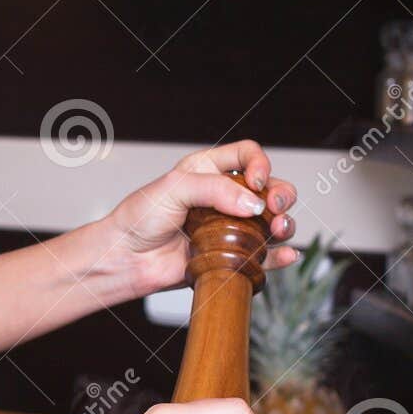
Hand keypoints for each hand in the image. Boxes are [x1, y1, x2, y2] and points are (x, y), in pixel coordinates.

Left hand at [94, 139, 297, 299]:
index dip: (260, 164)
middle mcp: (224, 196)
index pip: (248, 155)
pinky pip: (265, 256)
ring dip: (284, 224)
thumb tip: (253, 202)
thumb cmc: (140, 218)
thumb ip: (214, 190)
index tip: (255, 182)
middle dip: (280, 195)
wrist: (126, 258)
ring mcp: (229, 226)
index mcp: (209, 171)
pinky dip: (281, 256)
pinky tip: (286, 255)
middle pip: (270, 187)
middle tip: (273, 208)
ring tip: (277, 230)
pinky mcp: (230, 255)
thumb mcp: (173, 189)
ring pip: (272, 221)